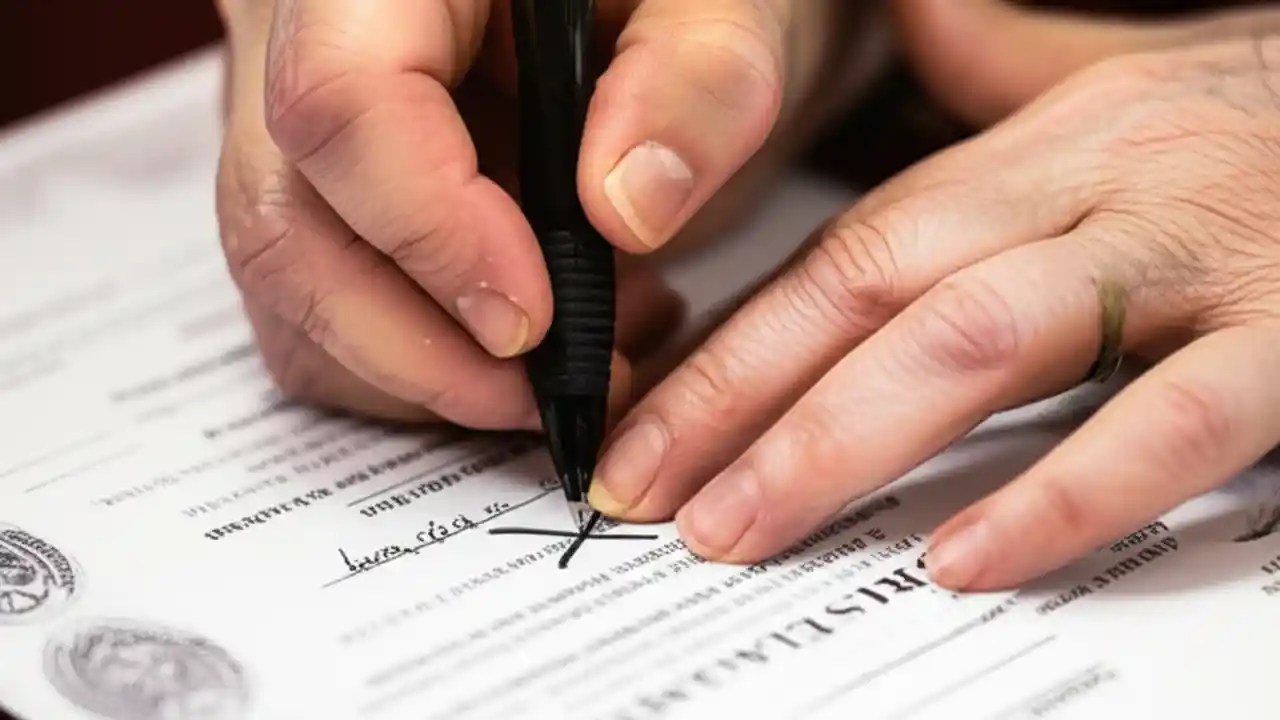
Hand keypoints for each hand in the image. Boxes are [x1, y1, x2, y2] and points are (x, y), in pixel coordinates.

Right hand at [212, 0, 861, 428]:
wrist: (650, 16)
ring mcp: (292, 123)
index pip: (340, 98)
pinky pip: (321, 314)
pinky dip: (426, 364)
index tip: (534, 320)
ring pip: (291, 290)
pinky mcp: (321, 196)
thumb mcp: (732, 8)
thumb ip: (702, 81)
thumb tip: (627, 210)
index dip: (430, 231)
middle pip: (285, 221)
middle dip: (423, 349)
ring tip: (579, 352)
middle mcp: (306, 37)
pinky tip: (540, 338)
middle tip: (561, 388)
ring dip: (430, 368)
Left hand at [588, 0, 1279, 590]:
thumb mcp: (1123, 83)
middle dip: (743, 402)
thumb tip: (910, 18)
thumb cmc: (1269, 118)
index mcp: (1035, 151)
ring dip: (845, 444)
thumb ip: (1004, 69)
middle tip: (646, 495)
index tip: (645, 431)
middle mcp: (1091, 189)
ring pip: (983, 343)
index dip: (731, 347)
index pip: (843, 253)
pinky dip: (1065, 489)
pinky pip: (1173, 418)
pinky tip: (965, 559)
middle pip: (876, 294)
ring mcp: (1193, 257)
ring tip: (746, 530)